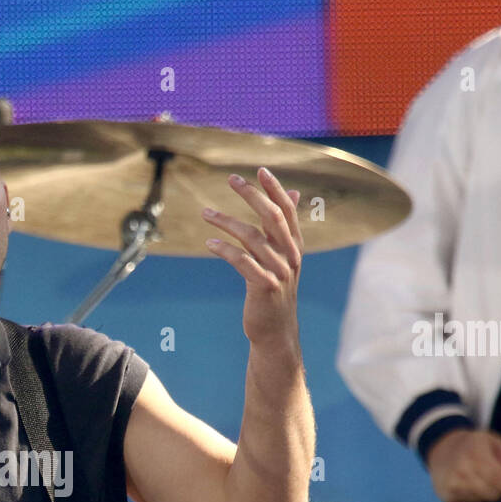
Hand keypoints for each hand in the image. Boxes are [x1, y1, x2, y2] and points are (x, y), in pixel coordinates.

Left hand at [202, 166, 302, 348]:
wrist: (276, 331)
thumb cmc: (274, 292)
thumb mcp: (284, 258)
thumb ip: (285, 228)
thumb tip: (294, 193)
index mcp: (295, 246)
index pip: (287, 210)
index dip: (275, 189)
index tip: (259, 170)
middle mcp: (290, 256)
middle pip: (271, 217)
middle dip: (251, 195)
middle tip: (231, 179)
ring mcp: (278, 271)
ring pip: (252, 237)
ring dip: (226, 222)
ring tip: (205, 213)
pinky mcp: (264, 286)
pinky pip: (242, 262)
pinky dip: (225, 250)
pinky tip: (209, 244)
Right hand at [427, 428, 500, 501]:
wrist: (441, 450)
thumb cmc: (474, 446)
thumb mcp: (494, 442)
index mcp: (474, 454)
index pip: (497, 478)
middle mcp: (460, 470)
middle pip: (492, 493)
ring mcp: (452, 484)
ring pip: (482, 500)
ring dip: (487, 493)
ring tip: (481, 480)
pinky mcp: (446, 496)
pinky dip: (474, 497)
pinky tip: (468, 485)